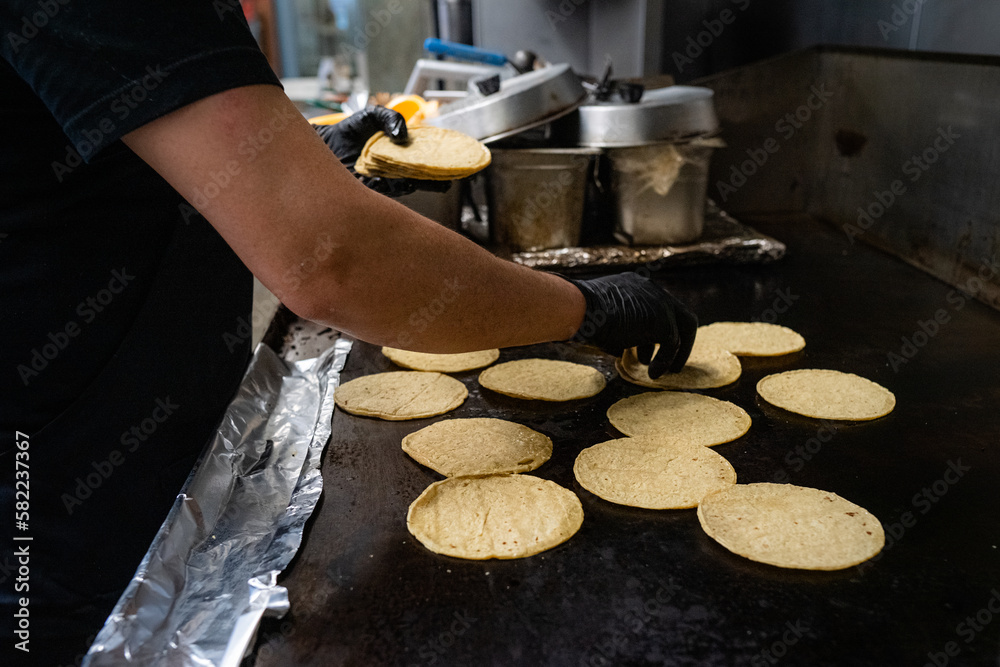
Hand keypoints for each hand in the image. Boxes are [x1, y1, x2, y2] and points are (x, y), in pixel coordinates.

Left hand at [313, 107, 450, 196]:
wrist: (324, 142)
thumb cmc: (349, 130)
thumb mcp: (372, 115)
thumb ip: (390, 117)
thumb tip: (403, 135)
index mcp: (401, 154)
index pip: (425, 161)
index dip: (440, 164)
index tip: (453, 164)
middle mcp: (395, 171)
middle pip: (421, 179)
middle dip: (434, 182)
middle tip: (446, 181)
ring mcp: (383, 182)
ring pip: (403, 187)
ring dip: (410, 184)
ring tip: (413, 180)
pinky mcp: (368, 191)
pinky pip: (380, 191)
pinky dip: (382, 185)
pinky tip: (378, 177)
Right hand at [567, 272, 697, 377]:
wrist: (579, 309)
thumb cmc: (581, 315)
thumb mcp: (603, 319)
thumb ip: (617, 330)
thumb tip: (620, 350)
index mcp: (636, 286)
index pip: (658, 307)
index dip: (655, 331)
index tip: (647, 350)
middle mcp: (652, 290)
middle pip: (681, 314)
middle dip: (678, 340)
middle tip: (670, 362)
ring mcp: (660, 303)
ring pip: (683, 328)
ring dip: (676, 353)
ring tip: (667, 372)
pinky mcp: (662, 321)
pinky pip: (672, 344)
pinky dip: (665, 361)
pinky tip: (653, 374)